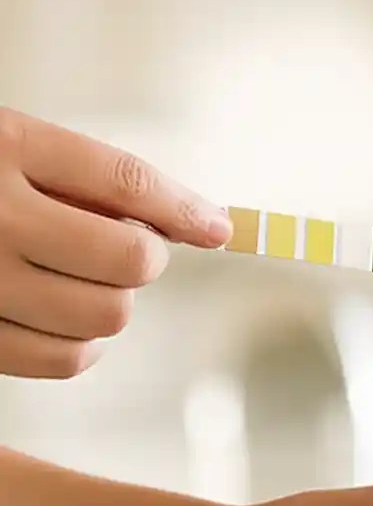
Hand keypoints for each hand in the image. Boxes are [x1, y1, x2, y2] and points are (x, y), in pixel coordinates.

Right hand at [0, 107, 231, 378]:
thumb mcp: (10, 145)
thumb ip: (86, 178)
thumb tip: (194, 223)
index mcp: (5, 147)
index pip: (125, 180)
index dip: (185, 208)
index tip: (220, 227)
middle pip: (128, 259)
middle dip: (144, 257)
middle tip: (127, 250)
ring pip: (105, 315)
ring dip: (115, 302)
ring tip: (87, 282)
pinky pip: (60, 360)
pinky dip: (84, 347)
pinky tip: (72, 324)